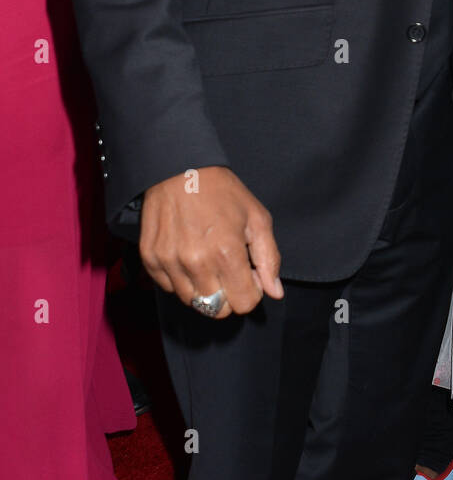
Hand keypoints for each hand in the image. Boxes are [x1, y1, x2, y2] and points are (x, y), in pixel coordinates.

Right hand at [139, 165, 282, 317]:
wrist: (179, 169)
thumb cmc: (222, 192)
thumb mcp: (257, 218)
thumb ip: (268, 259)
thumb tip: (274, 292)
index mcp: (226, 253)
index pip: (244, 304)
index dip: (251, 291)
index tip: (248, 273)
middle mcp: (196, 263)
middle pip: (217, 310)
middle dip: (228, 295)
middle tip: (228, 269)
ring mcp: (169, 263)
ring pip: (192, 301)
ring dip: (204, 288)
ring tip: (207, 258)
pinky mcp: (150, 259)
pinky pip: (169, 288)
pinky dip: (181, 279)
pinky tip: (188, 255)